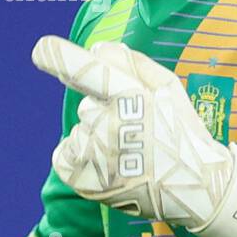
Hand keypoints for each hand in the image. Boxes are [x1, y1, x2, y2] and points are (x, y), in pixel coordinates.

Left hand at [32, 35, 236, 236]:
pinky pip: (64, 154)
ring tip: (130, 154)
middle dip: (104, 113)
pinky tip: (110, 166)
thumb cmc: (179, 130)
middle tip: (137, 133)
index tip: (40, 48)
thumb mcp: (167, 87)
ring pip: (80, 130)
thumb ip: (131, 62)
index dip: (62, 59)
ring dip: (96, 137)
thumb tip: (95, 47)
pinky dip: (80, 157)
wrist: (196, 188)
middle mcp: (113, 127)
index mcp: (135, 100)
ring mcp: (98, 157)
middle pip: (86, 106)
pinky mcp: (85, 181)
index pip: (91, 73)